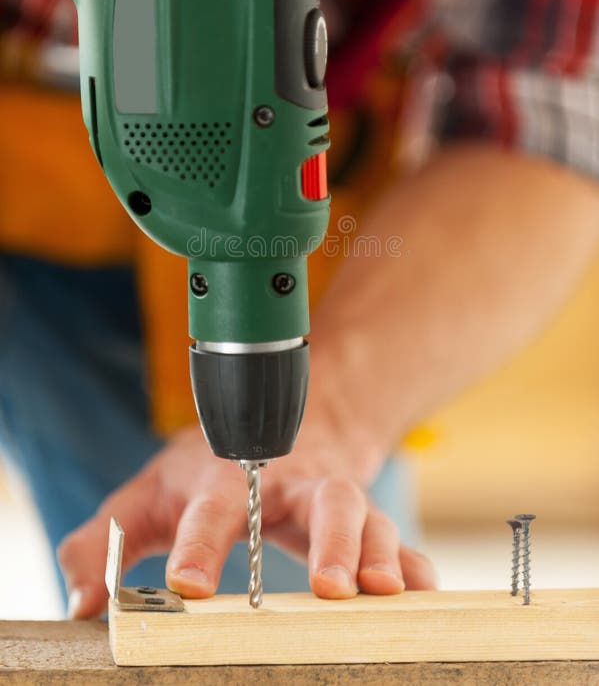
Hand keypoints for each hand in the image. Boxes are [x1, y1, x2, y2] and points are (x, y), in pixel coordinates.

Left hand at [58, 424, 436, 618]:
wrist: (280, 423)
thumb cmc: (205, 471)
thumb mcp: (145, 496)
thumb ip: (103, 542)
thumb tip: (82, 604)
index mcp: (227, 480)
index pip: (211, 510)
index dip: (198, 546)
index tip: (188, 585)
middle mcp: (289, 485)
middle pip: (317, 500)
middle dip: (327, 540)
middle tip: (329, 586)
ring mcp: (334, 497)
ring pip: (367, 514)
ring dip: (379, 550)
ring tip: (383, 591)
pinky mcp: (363, 519)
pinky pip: (400, 538)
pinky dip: (415, 565)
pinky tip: (423, 593)